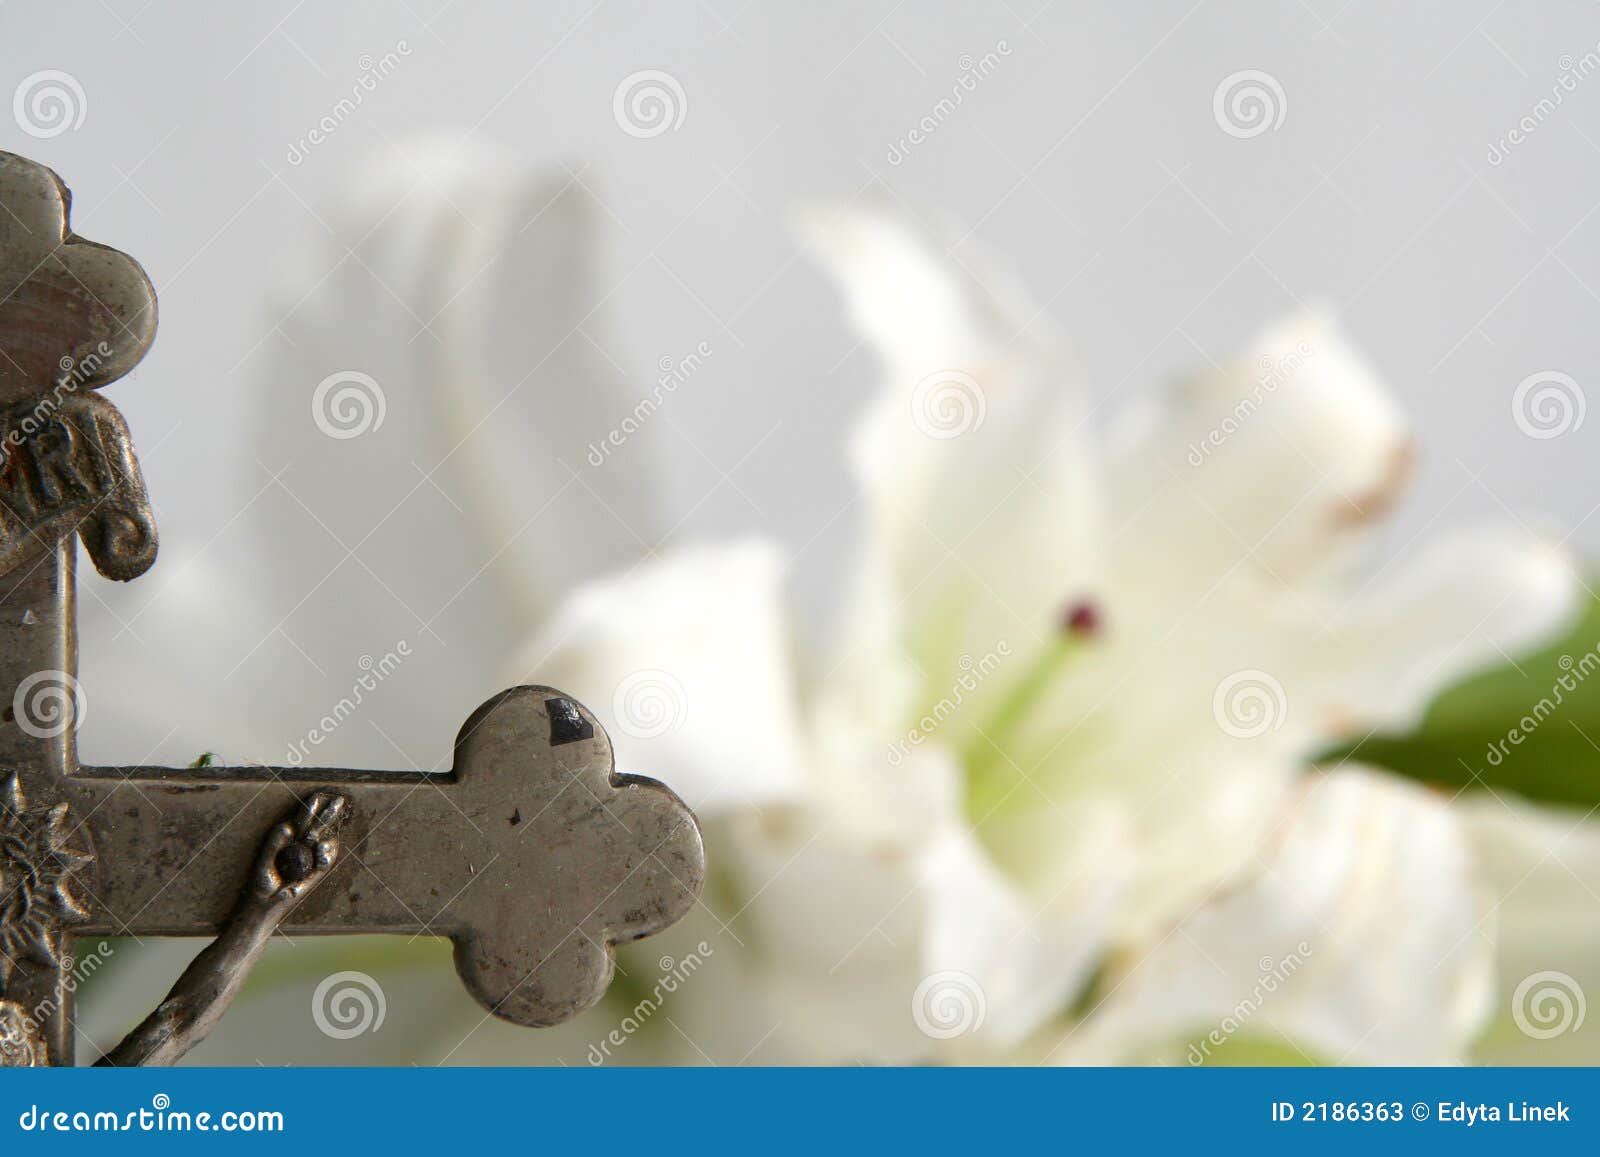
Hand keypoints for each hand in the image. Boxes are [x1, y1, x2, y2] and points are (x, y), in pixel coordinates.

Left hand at [247, 792, 348, 913]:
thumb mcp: (264, 862)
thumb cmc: (262, 882)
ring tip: (320, 847)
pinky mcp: (317, 871)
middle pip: (318, 825)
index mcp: (287, 838)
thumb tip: (288, 826)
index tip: (317, 796)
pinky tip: (322, 855)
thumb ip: (274, 844)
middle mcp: (301, 845)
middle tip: (339, 800)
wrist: (267, 904)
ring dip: (326, 840)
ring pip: (325, 841)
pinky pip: (326, 860)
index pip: (302, 819)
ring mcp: (311, 857)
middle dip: (329, 813)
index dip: (310, 807)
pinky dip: (327, 855)